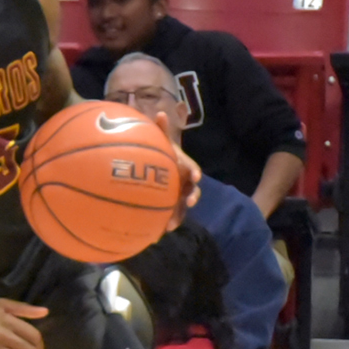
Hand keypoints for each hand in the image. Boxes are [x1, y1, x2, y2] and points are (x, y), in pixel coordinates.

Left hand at [151, 112, 201, 228]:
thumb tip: (161, 112)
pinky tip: (154, 236)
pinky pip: (170, 218)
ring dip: (178, 217)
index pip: (193, 171)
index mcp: (184, 169)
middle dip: (192, 198)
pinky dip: (164, 225)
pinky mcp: (170, 209)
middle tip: (190, 202)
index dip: (194, 174)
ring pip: (182, 209)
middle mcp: (184, 185)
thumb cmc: (160, 156)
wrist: (154, 171)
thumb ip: (161, 130)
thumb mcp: (161, 143)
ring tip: (169, 226)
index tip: (194, 177)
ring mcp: (178, 198)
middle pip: (192, 192)